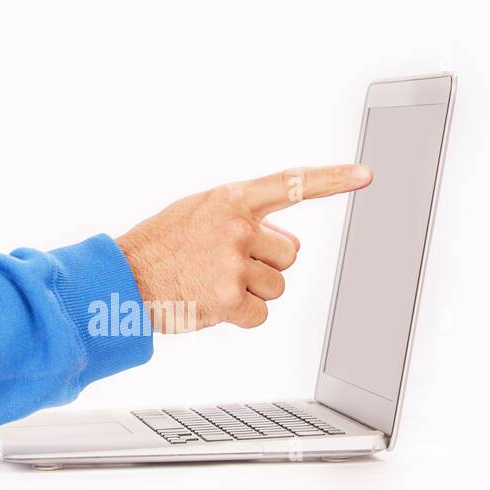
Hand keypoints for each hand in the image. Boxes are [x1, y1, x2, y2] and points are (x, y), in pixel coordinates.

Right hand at [114, 163, 372, 332]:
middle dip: (265, 263)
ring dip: (250, 291)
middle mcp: (236, 227)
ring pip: (276, 286)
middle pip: (289, 254)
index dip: (331, 179)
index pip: (290, 184)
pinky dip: (239, 315)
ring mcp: (234, 263)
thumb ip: (245, 219)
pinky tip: (210, 302)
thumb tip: (290, 240)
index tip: (365, 174)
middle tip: (223, 263)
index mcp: (230, 199)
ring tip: (210, 282)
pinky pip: (261, 314)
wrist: (123, 278)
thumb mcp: (199, 214)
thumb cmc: (161, 245)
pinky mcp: (231, 300)